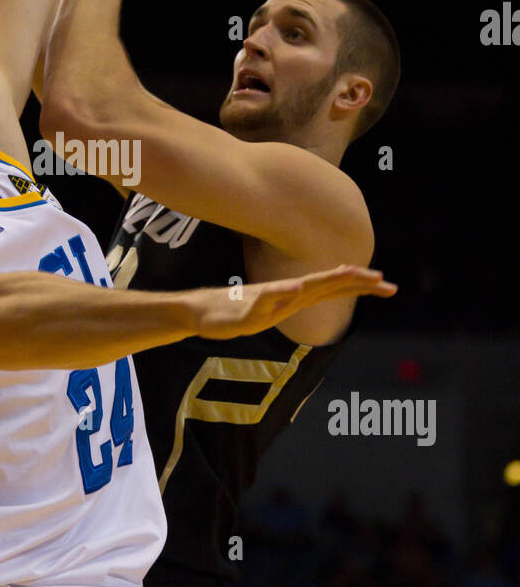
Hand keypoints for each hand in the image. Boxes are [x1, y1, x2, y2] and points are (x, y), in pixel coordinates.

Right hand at [196, 265, 397, 339]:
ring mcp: (269, 298)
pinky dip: (286, 292)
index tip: (386, 283)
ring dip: (329, 280)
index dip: (359, 284)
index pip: (334, 289)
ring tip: (352, 274)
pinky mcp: (251, 306)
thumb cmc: (234, 310)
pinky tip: (299, 289)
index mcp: (294, 296)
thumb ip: (289, 302)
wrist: (200, 312)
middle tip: (386, 281)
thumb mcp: (270, 309)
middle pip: (328, 285)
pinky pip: (270, 297)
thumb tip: (309, 295)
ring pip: (304, 287)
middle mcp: (286, 294)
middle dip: (357, 282)